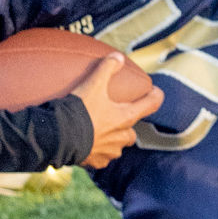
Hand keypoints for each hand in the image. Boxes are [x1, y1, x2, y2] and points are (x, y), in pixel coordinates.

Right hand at [71, 53, 164, 168]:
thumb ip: (106, 68)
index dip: (155, 97)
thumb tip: (118, 56)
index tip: (156, 92)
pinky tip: (87, 146)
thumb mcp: (92, 84)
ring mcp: (109, 152)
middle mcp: (121, 137)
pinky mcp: (95, 162)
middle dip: (127, 126)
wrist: (61, 139)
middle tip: (119, 117)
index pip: (150, 105)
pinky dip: (97, 152)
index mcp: (125, 117)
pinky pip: (101, 158)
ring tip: (101, 133)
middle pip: (132, 133)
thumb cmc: (80, 111)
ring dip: (113, 140)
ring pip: (117, 147)